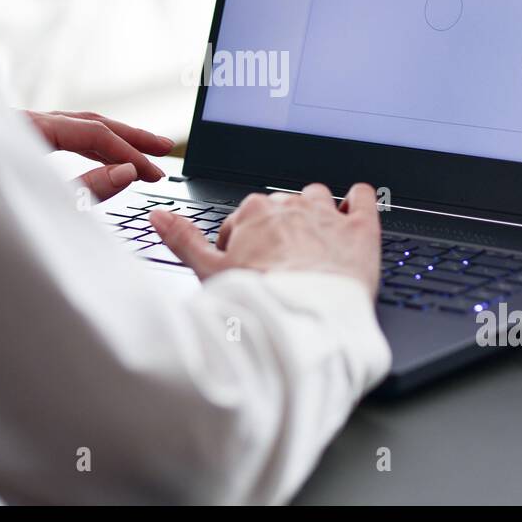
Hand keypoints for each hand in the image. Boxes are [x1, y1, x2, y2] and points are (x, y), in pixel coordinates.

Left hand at [26, 110, 173, 201]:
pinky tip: (108, 157)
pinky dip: (87, 147)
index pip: (93, 132)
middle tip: (163, 149)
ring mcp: (16, 130)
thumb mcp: (45, 208)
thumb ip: (88, 188)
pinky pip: (60, 136)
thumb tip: (128, 171)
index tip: (152, 173)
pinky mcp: (15, 142)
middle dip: (128, 137)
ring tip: (142, 152)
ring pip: (75, 127)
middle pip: (86, 122)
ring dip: (112, 141)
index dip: (127, 152)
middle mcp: (21, 121)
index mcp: (26, 128)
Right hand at [150, 183, 380, 297]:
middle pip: (282, 209)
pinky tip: (355, 210)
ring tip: (315, 242)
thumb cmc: (261, 303)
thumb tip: (158, 216)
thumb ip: (182, 240)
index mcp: (253, 213)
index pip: (245, 218)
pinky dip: (359, 200)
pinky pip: (363, 196)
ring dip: (316, 213)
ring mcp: (327, 216)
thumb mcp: (208, 273)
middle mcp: (289, 206)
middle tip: (281, 264)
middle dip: (281, 230)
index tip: (250, 265)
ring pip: (318, 198)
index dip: (246, 243)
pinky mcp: (360, 229)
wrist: (308, 324)